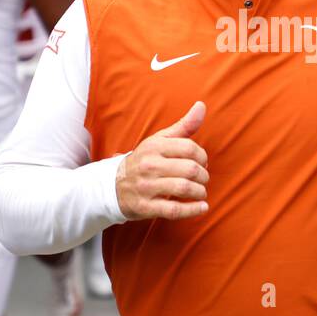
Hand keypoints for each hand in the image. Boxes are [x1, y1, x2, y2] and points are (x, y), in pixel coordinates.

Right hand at [115, 101, 209, 220]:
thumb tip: (201, 106)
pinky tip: (202, 207)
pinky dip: (192, 209)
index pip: (189, 148)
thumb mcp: (160, 140)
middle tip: (202, 179)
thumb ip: (183, 126)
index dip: (203, 156)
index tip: (202, 163)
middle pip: (190, 169)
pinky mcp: (146, 206)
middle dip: (203, 176)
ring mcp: (147, 187)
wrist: (113, 186)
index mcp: (155, 146)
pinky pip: (174, 209)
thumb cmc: (144, 161)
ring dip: (200, 192)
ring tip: (201, 192)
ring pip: (184, 188)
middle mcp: (150, 165)